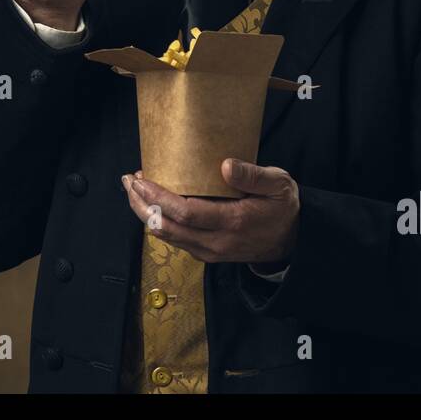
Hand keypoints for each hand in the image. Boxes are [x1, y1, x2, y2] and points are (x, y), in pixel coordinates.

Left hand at [121, 159, 299, 264]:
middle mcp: (217, 242)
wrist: (292, 242)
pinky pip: (176, 240)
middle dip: (141, 205)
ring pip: (167, 236)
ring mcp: (210, 251)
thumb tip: (225, 165)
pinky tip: (153, 204)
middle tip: (128, 181)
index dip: (159, 198)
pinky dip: (159, 222)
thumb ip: (253, 176)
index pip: (186, 213)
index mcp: (233, 221)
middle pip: (167, 228)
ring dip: (146, 214)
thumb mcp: (279, 185)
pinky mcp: (207, 254)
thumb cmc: (283, 208)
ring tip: (135, 190)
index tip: (141, 180)